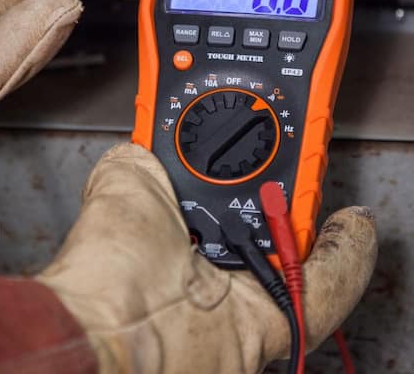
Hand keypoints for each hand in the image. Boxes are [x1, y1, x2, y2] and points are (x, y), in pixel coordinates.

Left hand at [37, 143, 376, 372]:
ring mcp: (236, 289)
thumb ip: (143, 153)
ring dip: (313, 211)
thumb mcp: (122, 178)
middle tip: (295, 146)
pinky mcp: (267, 318)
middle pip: (262, 214)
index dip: (242, 158)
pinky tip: (350, 225)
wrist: (118, 327)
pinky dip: (344, 256)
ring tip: (317, 169)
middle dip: (282, 180)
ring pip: (296, 247)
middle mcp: (204, 258)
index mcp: (173, 224)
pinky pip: (321, 289)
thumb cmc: (107, 263)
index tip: (259, 130)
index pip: (219, 184)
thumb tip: (150, 139)